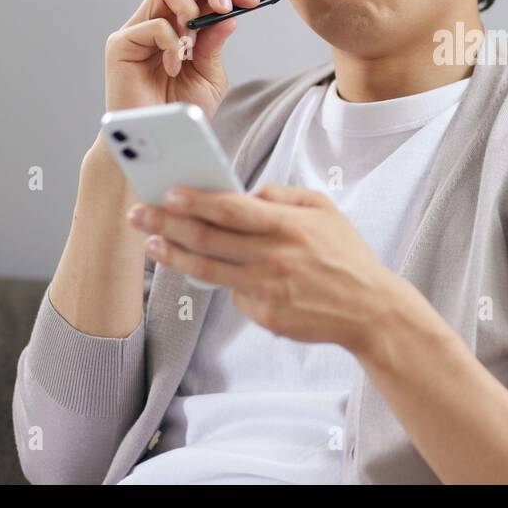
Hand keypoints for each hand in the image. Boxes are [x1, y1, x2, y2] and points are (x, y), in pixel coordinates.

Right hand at [104, 0, 262, 116]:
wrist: (156, 142)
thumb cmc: (180, 111)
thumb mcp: (209, 76)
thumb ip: (214, 46)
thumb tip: (228, 18)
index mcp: (182, 27)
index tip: (252, 1)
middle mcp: (159, 21)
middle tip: (226, 4)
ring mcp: (139, 31)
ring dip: (190, 10)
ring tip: (193, 44)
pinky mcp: (121, 44)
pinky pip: (154, 25)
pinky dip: (172, 43)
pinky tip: (173, 68)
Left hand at [126, 183, 402, 355]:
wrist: (369, 309)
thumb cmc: (345, 255)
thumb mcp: (324, 210)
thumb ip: (282, 196)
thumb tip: (246, 193)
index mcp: (287, 226)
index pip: (231, 209)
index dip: (196, 200)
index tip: (168, 192)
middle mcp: (272, 257)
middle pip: (207, 238)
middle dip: (167, 223)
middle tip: (139, 213)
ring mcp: (266, 289)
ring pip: (207, 270)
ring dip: (173, 255)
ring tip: (152, 243)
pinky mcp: (264, 315)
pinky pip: (234, 294)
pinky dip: (226, 281)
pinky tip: (224, 273)